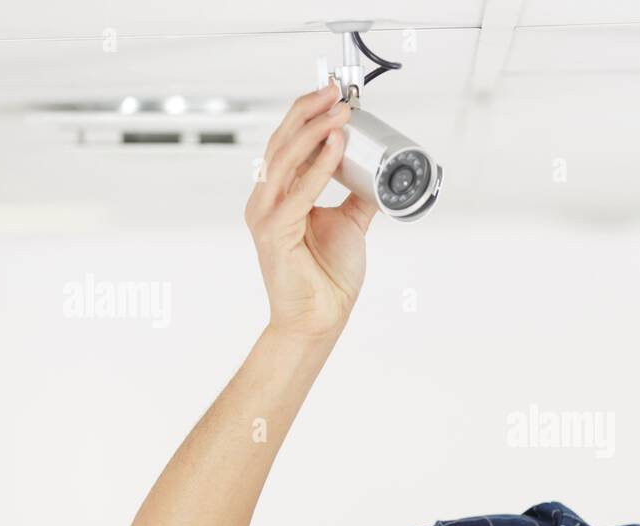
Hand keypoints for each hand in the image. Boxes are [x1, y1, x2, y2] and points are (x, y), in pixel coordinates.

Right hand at [244, 86, 379, 339]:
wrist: (319, 319)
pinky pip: (299, 190)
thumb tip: (373, 171)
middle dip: (309, 111)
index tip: (334, 95)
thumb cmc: (326, 278)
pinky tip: (336, 145)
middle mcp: (265, 201)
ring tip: (339, 110)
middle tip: (336, 91)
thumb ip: (356, 195)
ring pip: (286, 158)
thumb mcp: (348, 223)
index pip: (287, 144)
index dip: (308, 115)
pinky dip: (318, 165)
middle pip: (282, 142)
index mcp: (278, 196)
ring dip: (315, 130)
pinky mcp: (274, 231)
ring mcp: (266, 215)